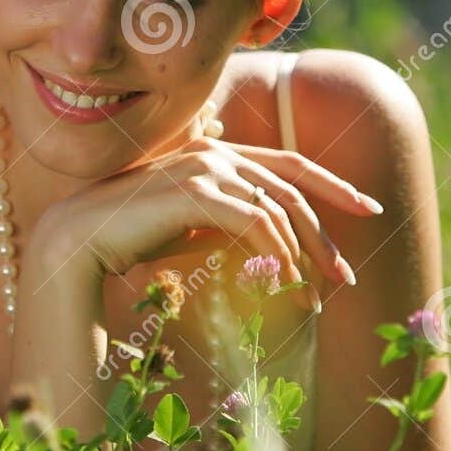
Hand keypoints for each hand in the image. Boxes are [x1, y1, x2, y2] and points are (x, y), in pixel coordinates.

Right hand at [31, 136, 382, 290]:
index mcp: (217, 152)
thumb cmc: (133, 238)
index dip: (333, 185)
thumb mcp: (193, 229)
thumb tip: (271, 250)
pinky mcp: (195, 191)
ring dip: (300, 258)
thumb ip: (229, 225)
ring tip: (309, 298)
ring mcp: (205, 168)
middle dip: (324, 237)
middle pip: (292, 191)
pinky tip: (282, 285)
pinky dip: (274, 255)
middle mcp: (216, 151)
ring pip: (277, 210)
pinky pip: (255, 224)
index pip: (290, 163)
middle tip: (344, 278)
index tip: (369, 207)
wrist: (81, 240)